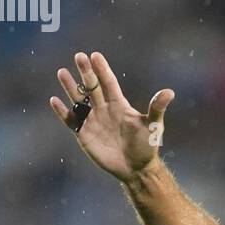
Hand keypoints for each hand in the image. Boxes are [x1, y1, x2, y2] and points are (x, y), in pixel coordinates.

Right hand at [50, 51, 173, 181]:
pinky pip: (70, 120)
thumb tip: (170, 92)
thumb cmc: (146, 147)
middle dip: (85, 72)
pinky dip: (62, 111)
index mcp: (119, 105)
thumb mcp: (153, 127)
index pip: (109, 83)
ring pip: (78, 100)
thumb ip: (157, 109)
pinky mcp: (84, 134)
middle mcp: (104, 109)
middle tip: (79, 56)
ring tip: (62, 72)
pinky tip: (54, 100)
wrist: (136, 169)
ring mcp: (93, 120)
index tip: (95, 55)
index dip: (102, 70)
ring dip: (70, 87)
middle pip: (92, 87)